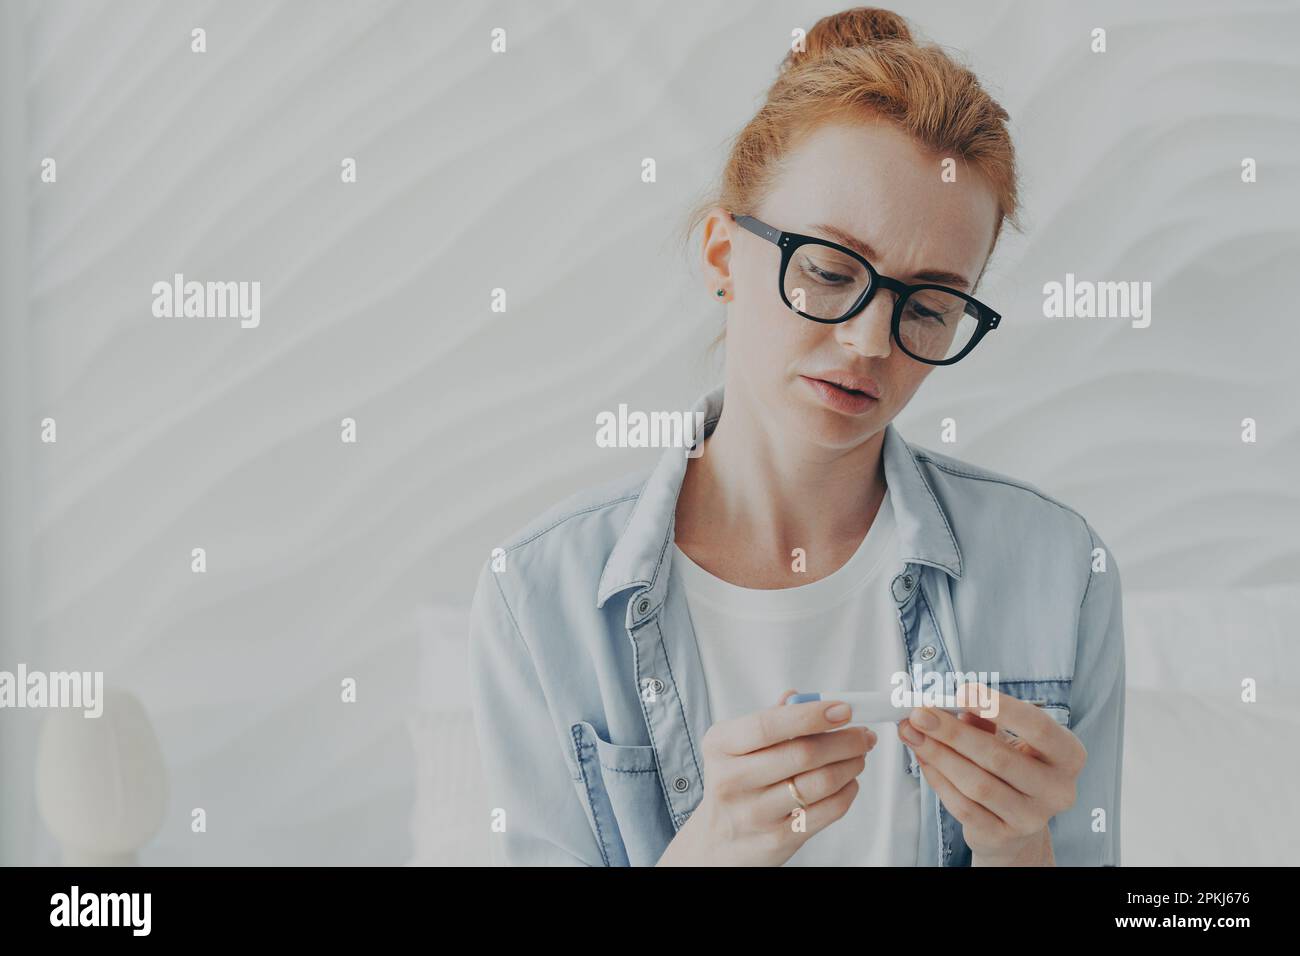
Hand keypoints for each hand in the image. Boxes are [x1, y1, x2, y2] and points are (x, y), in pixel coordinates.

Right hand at [656, 690, 875, 865]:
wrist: (720, 840)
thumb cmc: (735, 781)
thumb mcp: (736, 745)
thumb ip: (770, 718)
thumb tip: (804, 697)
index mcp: (720, 745)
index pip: (768, 725)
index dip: (811, 715)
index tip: (844, 709)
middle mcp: (732, 780)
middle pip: (803, 754)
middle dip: (845, 740)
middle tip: (864, 734)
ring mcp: (754, 813)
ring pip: (821, 782)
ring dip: (851, 764)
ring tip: (859, 755)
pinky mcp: (778, 839)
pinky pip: (828, 810)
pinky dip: (848, 790)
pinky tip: (849, 781)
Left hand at [896, 682, 1085, 865]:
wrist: (1015, 824)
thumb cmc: (1013, 770)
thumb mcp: (1010, 740)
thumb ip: (983, 722)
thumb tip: (946, 707)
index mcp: (1068, 755)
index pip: (1038, 726)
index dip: (999, 707)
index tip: (962, 692)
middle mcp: (1057, 790)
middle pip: (999, 757)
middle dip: (952, 732)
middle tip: (921, 715)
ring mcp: (1032, 818)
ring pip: (977, 784)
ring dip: (938, 755)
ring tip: (913, 734)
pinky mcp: (1002, 836)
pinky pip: (963, 806)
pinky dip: (939, 780)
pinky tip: (925, 760)